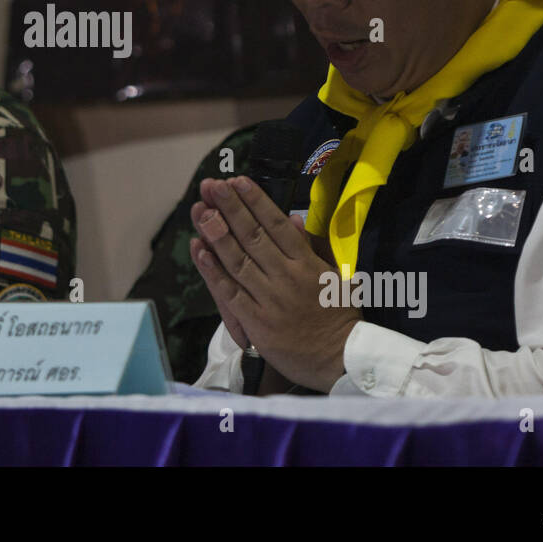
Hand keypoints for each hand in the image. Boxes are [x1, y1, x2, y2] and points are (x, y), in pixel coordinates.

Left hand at [189, 176, 359, 391]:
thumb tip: (294, 220)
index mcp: (307, 263)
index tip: (238, 181)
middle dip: (231, 208)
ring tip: (201, 210)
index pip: (277, 225)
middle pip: (254, 236)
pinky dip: (213, 272)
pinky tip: (200, 251)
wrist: (342, 360)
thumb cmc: (341, 317)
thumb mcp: (337, 276)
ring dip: (217, 234)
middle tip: (212, 186)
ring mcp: (270, 299)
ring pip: (238, 260)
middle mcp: (287, 276)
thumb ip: (315, 248)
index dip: (256, 201)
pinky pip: (230, 292)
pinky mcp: (257, 322)